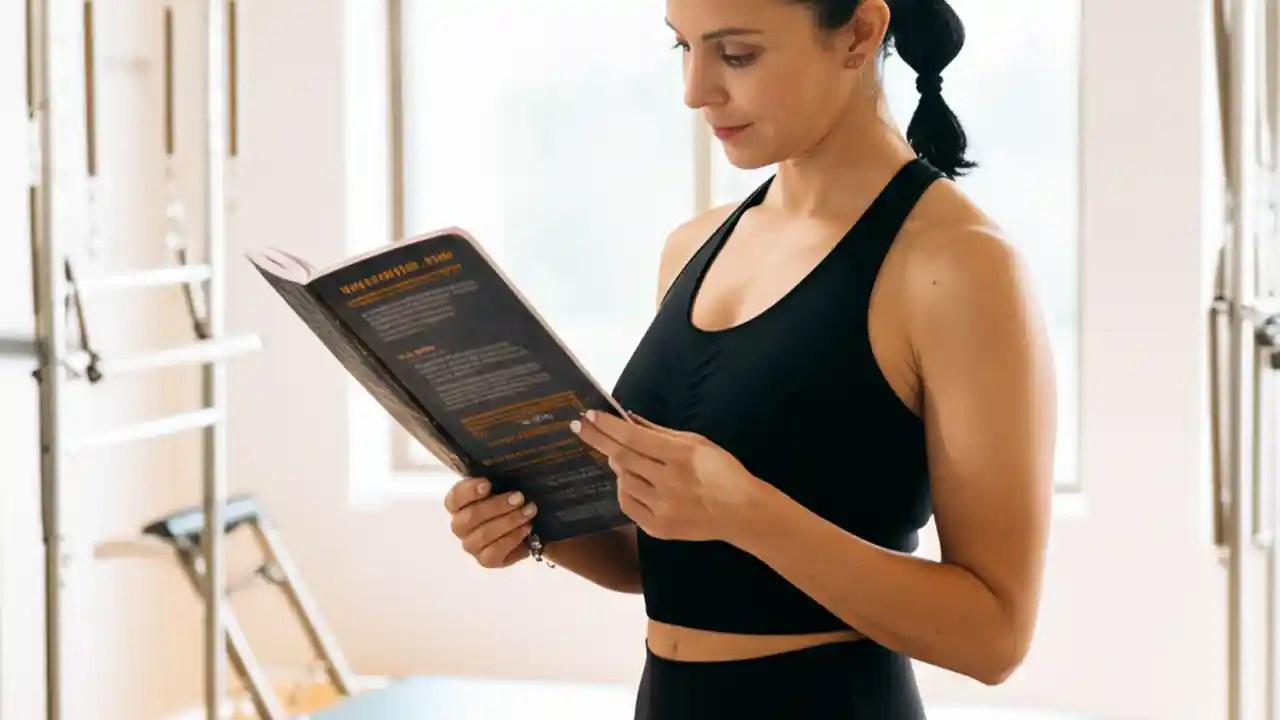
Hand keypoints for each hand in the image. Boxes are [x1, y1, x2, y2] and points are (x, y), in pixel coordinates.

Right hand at [443, 476, 538, 567]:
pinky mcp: (486, 560)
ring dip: (509, 521)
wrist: (530, 522)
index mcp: (459, 504)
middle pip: (469, 518)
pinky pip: (494, 553)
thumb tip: (508, 458)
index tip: (488, 484)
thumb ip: (499, 475)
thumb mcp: (505, 483)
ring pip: (483, 536)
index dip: (469, 492)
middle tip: (520, 497)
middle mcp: (460, 526)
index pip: (454, 498)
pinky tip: (527, 529)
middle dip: (497, 506)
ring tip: (529, 511)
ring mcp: (471, 545)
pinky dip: (512, 539)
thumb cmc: (511, 498)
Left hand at [571, 409, 762, 543]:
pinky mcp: (658, 528)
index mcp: (680, 456)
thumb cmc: (722, 472)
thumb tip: (629, 418)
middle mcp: (669, 482)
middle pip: (622, 458)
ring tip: (628, 460)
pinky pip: (628, 504)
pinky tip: (634, 482)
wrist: (741, 513)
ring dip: (619, 466)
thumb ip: (659, 432)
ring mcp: (662, 508)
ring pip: (622, 481)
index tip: (588, 417)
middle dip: (600, 441)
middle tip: (585, 429)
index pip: (633, 438)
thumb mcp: (697, 443)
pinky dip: (626, 490)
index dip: (607, 426)